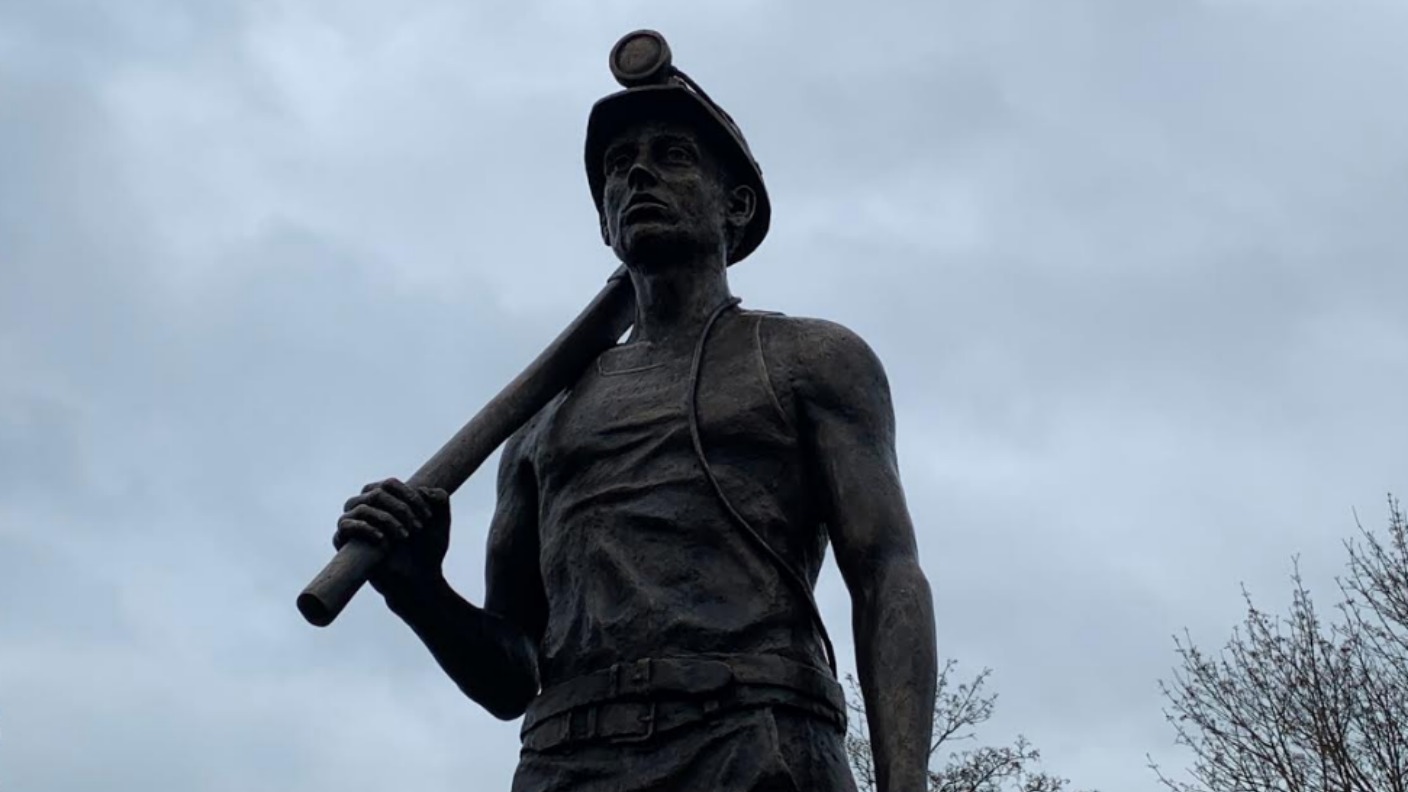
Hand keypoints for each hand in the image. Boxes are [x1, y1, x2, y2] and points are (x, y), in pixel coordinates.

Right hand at [334, 478, 450, 596]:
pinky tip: (382, 538)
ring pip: (361, 507)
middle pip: (375, 492)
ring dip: (387, 519)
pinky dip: (364, 528)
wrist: (419, 580)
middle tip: (418, 527)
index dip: (410, 495)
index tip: (428, 516)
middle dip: (401, 507)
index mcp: (387, 500)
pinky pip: (345, 525)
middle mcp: (368, 508)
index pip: (390, 484)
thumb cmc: (428, 549)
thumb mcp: (441, 520)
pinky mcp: (345, 544)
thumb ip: (440, 497)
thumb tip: (423, 489)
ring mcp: (355, 525)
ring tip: (404, 536)